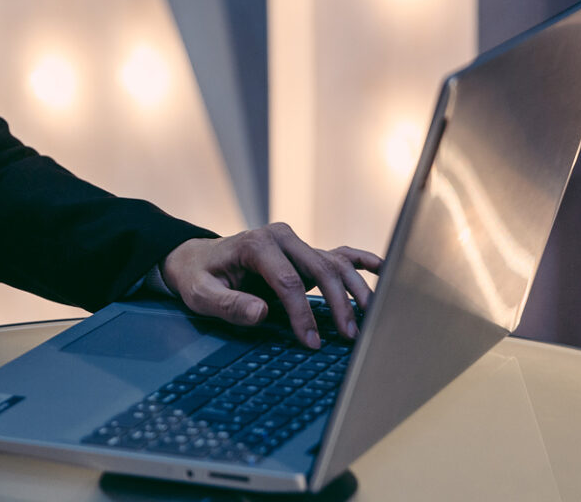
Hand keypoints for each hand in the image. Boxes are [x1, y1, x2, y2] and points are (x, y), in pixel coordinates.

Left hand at [160, 224, 381, 348]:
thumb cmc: (198, 277)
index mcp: (257, 244)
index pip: (289, 282)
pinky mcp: (303, 251)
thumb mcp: (200, 294)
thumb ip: (227, 304)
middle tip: (350, 337)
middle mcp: (281, 237)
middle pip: (320, 269)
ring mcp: (295, 242)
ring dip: (355, 290)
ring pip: (335, 263)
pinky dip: (361, 262)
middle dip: (338, 304)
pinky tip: (383, 270)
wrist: (196, 259)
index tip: (312, 342)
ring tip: (369, 319)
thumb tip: (261, 313)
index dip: (303, 314)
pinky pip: (338, 253)